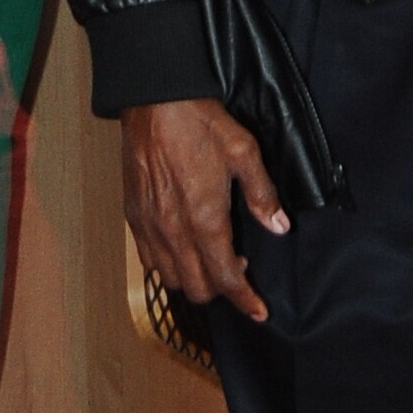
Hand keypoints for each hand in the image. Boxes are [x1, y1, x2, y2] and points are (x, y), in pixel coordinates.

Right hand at [123, 97, 288, 325]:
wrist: (153, 101)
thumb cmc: (199, 123)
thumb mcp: (244, 152)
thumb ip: (262, 194)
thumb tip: (279, 226)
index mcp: (206, 219)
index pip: (226, 278)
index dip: (245, 300)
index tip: (259, 311)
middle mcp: (175, 231)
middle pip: (197, 289)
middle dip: (221, 290)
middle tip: (236, 268)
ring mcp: (150, 226)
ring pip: (171, 279)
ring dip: (193, 280)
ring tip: (209, 257)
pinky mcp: (133, 216)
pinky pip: (148, 260)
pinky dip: (167, 266)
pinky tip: (181, 247)